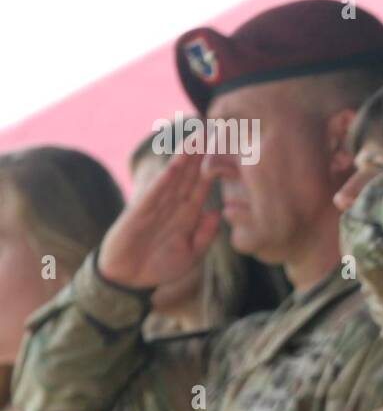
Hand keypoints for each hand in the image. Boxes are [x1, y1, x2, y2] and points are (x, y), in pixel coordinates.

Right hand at [99, 151, 220, 288]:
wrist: (128, 280)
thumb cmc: (159, 267)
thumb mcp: (191, 254)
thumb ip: (205, 235)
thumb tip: (217, 212)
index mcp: (187, 215)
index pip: (202, 186)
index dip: (214, 168)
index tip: (227, 150)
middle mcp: (172, 206)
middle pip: (189, 175)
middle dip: (200, 154)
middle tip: (214, 130)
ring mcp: (155, 207)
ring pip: (173, 179)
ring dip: (184, 159)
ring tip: (196, 138)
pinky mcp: (138, 213)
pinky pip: (154, 195)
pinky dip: (164, 180)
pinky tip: (175, 166)